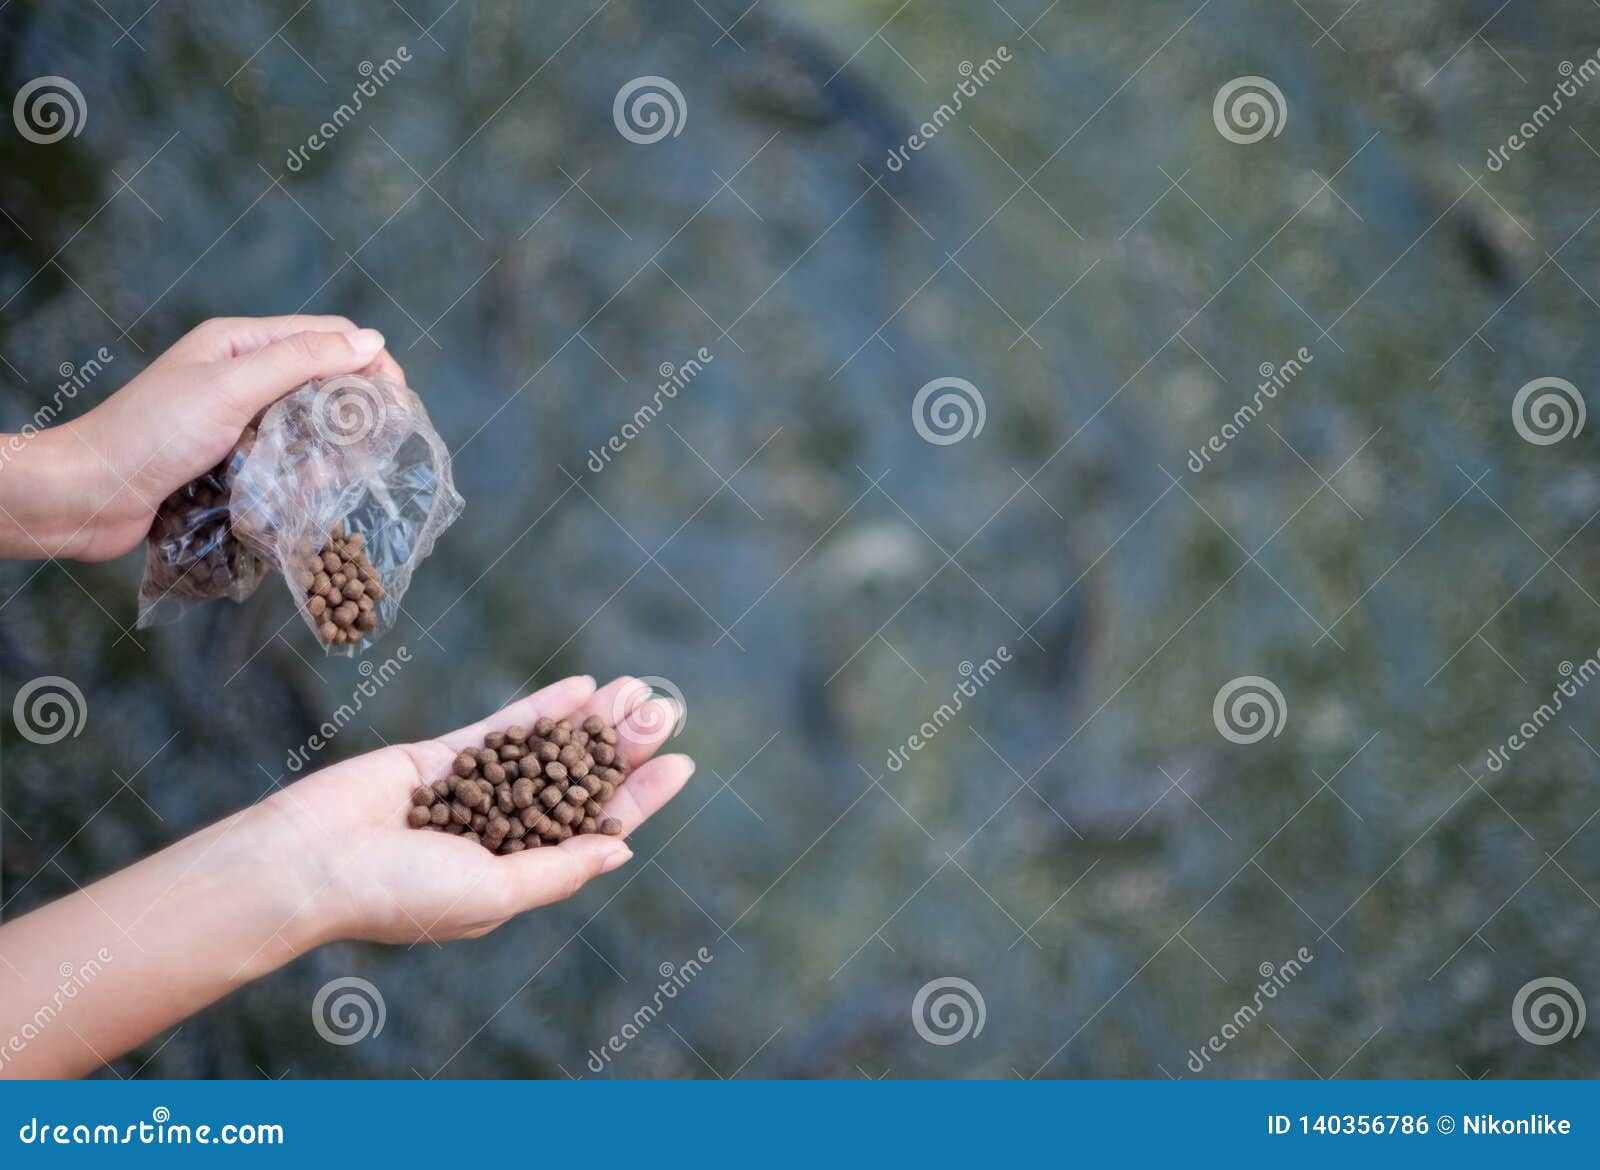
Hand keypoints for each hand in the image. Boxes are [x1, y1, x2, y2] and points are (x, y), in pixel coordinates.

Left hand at [2, 315, 404, 561]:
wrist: (88, 494)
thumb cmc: (152, 434)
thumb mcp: (231, 388)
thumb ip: (301, 361)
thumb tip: (371, 341)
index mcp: (239, 341)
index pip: (326, 336)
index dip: (369, 362)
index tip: (398, 403)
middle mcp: (239, 374)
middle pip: (321, 379)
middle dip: (354, 408)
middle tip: (379, 444)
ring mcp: (234, 418)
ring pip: (307, 424)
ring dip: (330, 448)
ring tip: (343, 476)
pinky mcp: (229, 459)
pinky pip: (284, 459)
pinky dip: (304, 475)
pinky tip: (310, 494)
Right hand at [256, 675, 694, 944]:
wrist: (309, 863)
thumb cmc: (400, 894)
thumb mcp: (495, 892)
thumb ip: (559, 869)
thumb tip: (623, 851)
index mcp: (516, 874)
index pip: (595, 829)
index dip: (639, 797)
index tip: (682, 764)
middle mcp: (498, 834)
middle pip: (577, 783)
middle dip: (620, 749)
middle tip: (665, 712)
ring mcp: (470, 793)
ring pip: (546, 750)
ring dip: (590, 722)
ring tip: (636, 691)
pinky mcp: (439, 760)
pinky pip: (502, 729)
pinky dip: (541, 709)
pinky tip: (581, 687)